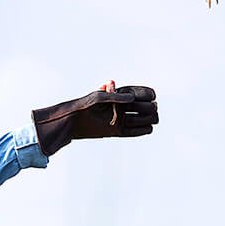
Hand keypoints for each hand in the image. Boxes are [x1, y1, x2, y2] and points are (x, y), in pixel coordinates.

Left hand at [32, 80, 159, 155]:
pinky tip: (148, 129)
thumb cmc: (84, 106)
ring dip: (148, 119)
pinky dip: (142, 131)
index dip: (148, 94)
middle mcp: (122, 107)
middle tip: (151, 110)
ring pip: (141, 119)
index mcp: (119, 94)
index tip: (152, 96)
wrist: (72, 122)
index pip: (140, 93)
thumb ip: (115, 97)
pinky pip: (134, 132)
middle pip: (144, 107)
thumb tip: (132, 99)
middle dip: (149, 108)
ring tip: (150, 119)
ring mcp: (120, 119)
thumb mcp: (98, 98)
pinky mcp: (117, 131)